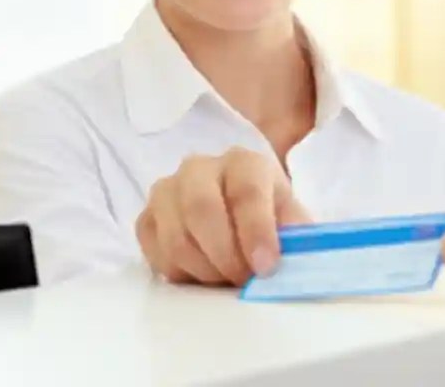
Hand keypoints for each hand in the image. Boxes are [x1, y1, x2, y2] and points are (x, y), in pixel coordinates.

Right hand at [136, 147, 311, 285]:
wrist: (237, 217)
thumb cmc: (268, 219)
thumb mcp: (292, 221)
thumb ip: (297, 237)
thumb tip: (299, 262)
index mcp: (243, 163)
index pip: (246, 191)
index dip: (256, 231)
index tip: (266, 268)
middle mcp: (199, 168)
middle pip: (201, 209)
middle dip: (224, 255)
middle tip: (242, 281)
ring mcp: (166, 191)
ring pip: (175, 237)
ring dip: (203, 270)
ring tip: (224, 280)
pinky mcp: (146, 218)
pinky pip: (154, 251)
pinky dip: (178, 272)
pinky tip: (199, 275)